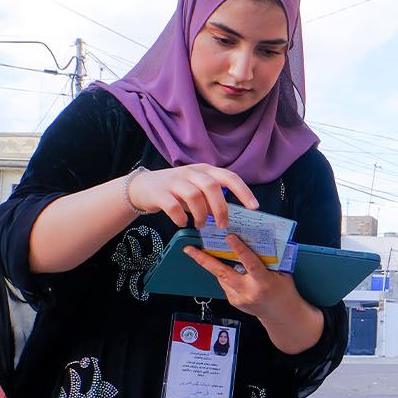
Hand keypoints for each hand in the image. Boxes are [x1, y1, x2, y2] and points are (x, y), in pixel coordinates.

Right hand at [128, 163, 257, 228]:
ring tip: (200, 226)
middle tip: (222, 226)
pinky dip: (180, 218)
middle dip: (221, 208)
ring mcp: (174, 181)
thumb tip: (230, 214)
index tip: (254, 207)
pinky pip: (173, 206)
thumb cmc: (176, 190)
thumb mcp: (198, 189)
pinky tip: (182, 223)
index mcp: (205, 170)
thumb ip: (213, 198)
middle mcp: (191, 172)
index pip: (229, 177)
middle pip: (212, 186)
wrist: (142, 187)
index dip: (243, 191)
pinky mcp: (159, 193)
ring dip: (201, 215)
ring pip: (194, 195)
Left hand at [182, 233, 323, 353]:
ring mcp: (238, 298)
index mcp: (263, 282)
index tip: (229, 237)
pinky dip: (225, 275)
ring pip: (221, 277)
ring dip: (215, 264)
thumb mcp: (282, 273)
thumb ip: (269, 259)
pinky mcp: (234, 302)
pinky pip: (225, 283)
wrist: (282, 316)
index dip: (238, 249)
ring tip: (204, 252)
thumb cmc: (284, 292)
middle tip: (189, 249)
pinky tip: (230, 270)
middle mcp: (248, 291)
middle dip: (203, 259)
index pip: (248, 263)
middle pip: (222, 272)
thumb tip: (257, 241)